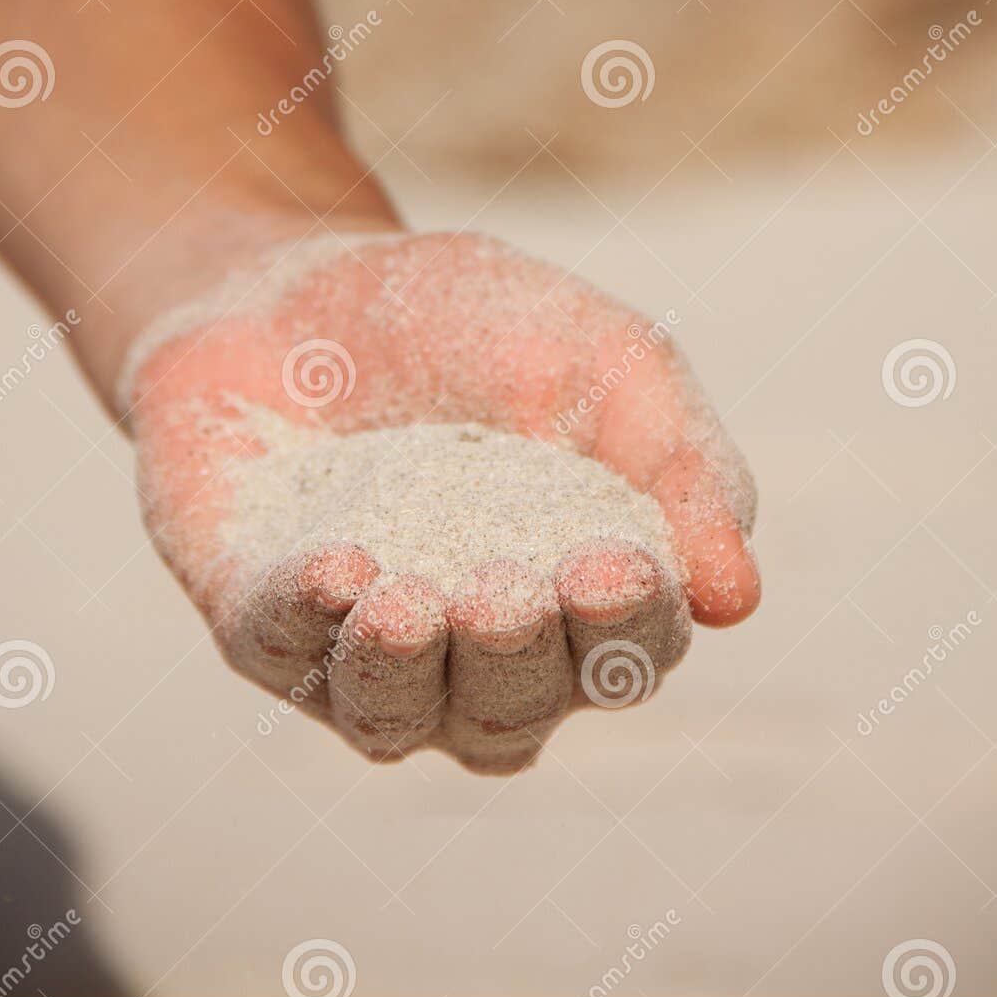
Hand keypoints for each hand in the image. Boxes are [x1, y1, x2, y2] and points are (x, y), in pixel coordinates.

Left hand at [127, 230, 758, 771]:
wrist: (308, 278)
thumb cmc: (476, 325)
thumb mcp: (606, 362)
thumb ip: (681, 465)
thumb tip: (737, 599)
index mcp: (578, 597)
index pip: (624, 654)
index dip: (625, 626)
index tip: (612, 566)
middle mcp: (474, 650)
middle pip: (512, 711)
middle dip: (514, 657)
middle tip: (506, 590)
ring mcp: (359, 646)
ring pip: (396, 718)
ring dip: (407, 670)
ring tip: (411, 603)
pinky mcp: (259, 617)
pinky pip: (282, 648)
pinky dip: (309, 619)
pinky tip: (338, 567)